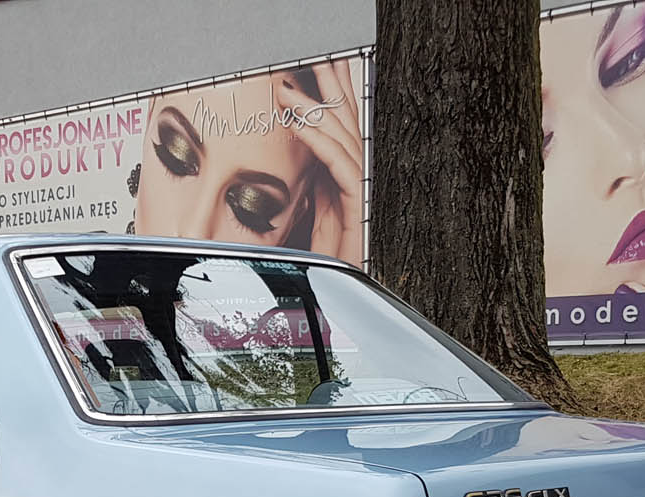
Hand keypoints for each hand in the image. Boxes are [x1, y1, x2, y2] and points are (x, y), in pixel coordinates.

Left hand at [276, 61, 364, 265]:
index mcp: (344, 175)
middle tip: (313, 52)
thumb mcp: (312, 210)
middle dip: (331, 83)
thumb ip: (313, 179)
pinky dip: (317, 141)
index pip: (339, 123)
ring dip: (312, 108)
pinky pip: (339, 165)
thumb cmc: (326, 258)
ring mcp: (359, 190)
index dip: (330, 91)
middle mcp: (355, 177)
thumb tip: (301, 148)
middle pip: (346, 120)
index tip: (314, 62)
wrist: (337, 294)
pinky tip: (298, 124)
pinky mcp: (358, 206)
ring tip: (285, 87)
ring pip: (342, 137)